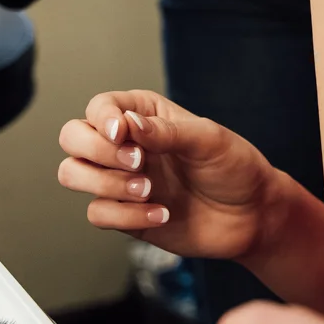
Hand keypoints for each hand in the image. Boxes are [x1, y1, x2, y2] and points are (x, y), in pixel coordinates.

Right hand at [56, 91, 288, 262]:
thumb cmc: (234, 167)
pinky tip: (162, 215)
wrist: (251, 216)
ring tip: (148, 190)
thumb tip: (126, 124)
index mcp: (143, 115)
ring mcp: (121, 180)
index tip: (123, 135)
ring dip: (105, 184)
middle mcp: (125, 145)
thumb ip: (165, 131)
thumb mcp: (208, 139)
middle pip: (72, 137)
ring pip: (73, 174)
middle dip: (95, 150)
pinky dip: (125, 216)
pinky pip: (97, 214)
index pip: (99, 107)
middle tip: (138, 163)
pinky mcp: (124, 215)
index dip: (102, 119)